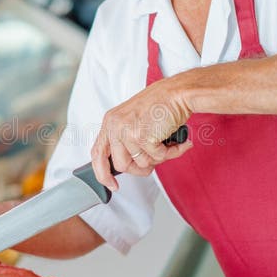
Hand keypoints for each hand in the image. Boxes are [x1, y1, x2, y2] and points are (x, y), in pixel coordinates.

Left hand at [91, 76, 192, 190]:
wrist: (178, 92)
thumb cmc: (160, 105)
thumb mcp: (133, 120)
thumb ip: (124, 140)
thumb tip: (125, 165)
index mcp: (110, 121)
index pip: (98, 153)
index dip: (103, 173)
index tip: (111, 184)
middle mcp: (115, 126)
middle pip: (121, 165)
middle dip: (139, 169)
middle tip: (154, 161)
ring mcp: (128, 131)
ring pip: (142, 163)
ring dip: (158, 158)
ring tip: (167, 143)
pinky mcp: (143, 136)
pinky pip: (157, 158)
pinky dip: (171, 152)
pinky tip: (177, 141)